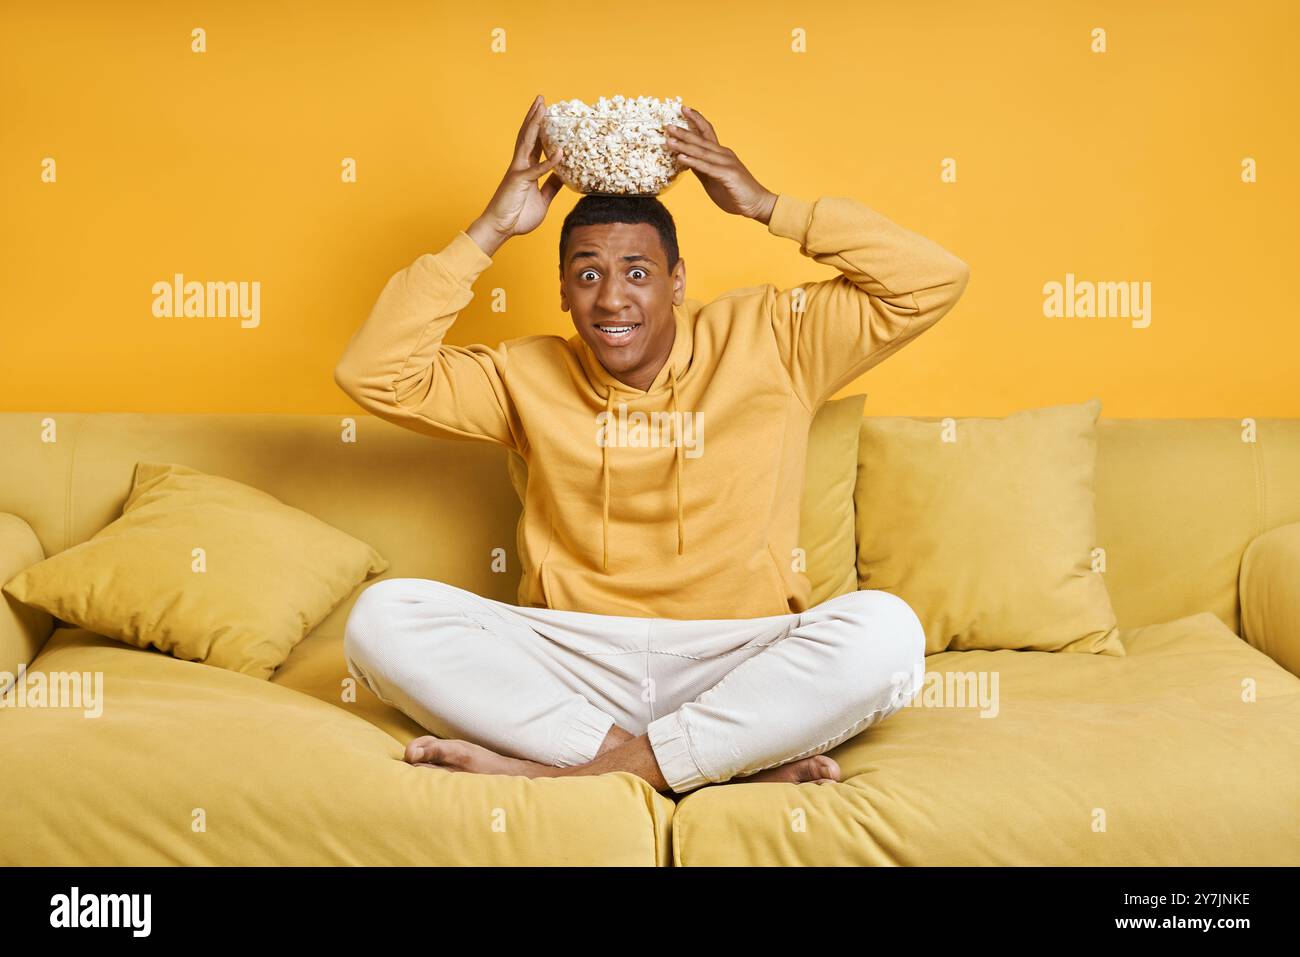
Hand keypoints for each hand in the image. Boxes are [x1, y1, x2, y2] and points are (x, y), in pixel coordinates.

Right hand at [472, 95, 564, 246]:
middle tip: (542, 99)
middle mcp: (521, 165)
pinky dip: (549, 162)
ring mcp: (518, 171)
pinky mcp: (519, 182)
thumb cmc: (517, 215)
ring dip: (535, 124)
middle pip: (528, 135)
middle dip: (535, 117)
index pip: (534, 143)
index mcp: (526, 169)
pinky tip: (559, 152)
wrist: (500, 229)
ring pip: (527, 142)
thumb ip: (551, 186)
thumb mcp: (542, 199)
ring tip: (542, 107)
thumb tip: (563, 175)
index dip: (541, 128)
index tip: (547, 113)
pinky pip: (536, 170)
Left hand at [665, 107, 776, 221]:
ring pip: (702, 152)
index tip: (683, 109)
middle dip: (683, 132)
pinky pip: (707, 167)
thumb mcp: (713, 179)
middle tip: (667, 125)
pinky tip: (680, 158)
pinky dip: (693, 162)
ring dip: (684, 145)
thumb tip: (686, 160)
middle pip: (701, 140)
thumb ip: (701, 168)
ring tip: (669, 140)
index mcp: (721, 154)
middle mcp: (724, 154)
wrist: (757, 204)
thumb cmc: (736, 193)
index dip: (695, 120)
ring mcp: (727, 163)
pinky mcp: (728, 175)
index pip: (707, 132)